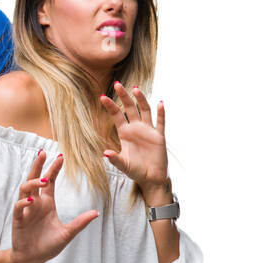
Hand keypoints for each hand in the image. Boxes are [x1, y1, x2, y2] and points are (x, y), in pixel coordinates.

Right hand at [10, 151, 99, 262]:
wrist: (32, 259)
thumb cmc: (48, 245)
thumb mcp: (67, 233)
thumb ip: (80, 223)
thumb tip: (96, 213)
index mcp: (47, 202)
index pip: (49, 181)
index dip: (54, 168)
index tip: (60, 156)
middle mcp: (35, 203)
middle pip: (34, 179)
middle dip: (38, 166)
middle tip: (43, 153)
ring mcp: (25, 210)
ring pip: (25, 189)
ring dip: (32, 182)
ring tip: (42, 179)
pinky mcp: (18, 220)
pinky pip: (18, 207)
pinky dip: (23, 202)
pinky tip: (30, 200)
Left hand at [98, 81, 168, 195]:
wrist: (151, 178)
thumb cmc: (135, 171)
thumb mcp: (123, 165)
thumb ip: (115, 159)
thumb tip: (105, 153)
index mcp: (125, 133)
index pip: (117, 115)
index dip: (110, 106)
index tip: (102, 97)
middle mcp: (136, 128)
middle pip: (130, 108)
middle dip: (124, 96)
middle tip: (117, 84)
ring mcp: (148, 131)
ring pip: (144, 111)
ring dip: (141, 100)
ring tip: (135, 89)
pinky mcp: (159, 136)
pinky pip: (160, 123)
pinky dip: (161, 113)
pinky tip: (160, 103)